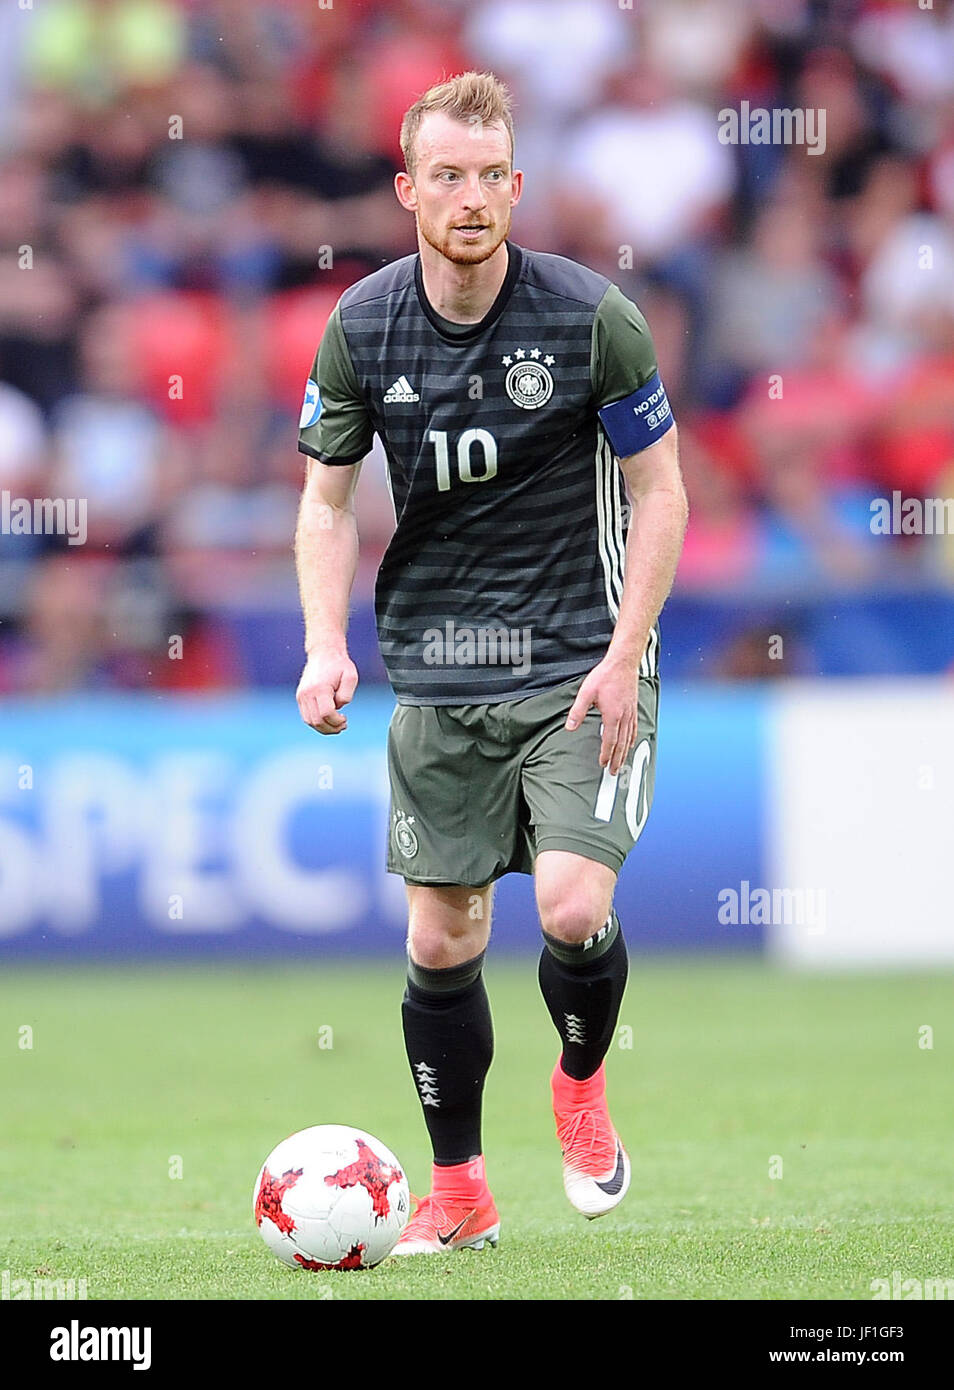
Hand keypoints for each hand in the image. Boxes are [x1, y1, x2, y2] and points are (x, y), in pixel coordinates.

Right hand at [296, 650, 358, 733]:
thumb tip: (338, 708)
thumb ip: (346, 695)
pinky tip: (328, 720)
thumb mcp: (351, 677)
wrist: (323, 653)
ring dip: (323, 728)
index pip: (326, 714)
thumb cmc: (339, 664)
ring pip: (309, 721)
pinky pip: (306, 716)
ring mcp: (301, 695)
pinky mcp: (300, 697)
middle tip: (343, 726)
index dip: (337, 722)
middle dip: (331, 728)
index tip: (345, 719)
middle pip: (317, 721)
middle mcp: (307, 693)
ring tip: (336, 726)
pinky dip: (317, 722)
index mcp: (320, 688)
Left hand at [564, 654, 638, 774]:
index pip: (609, 741)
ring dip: (625, 752)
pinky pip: (634, 728)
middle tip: (614, 772)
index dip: (606, 754)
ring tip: (622, 762)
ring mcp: (631, 712)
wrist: (623, 663)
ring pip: (629, 737)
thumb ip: (578, 711)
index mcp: (612, 715)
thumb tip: (569, 727)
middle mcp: (624, 716)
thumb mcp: (586, 693)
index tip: (603, 764)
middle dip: (617, 759)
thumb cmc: (605, 676)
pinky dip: (632, 739)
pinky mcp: (634, 707)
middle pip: (621, 743)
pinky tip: (630, 742)